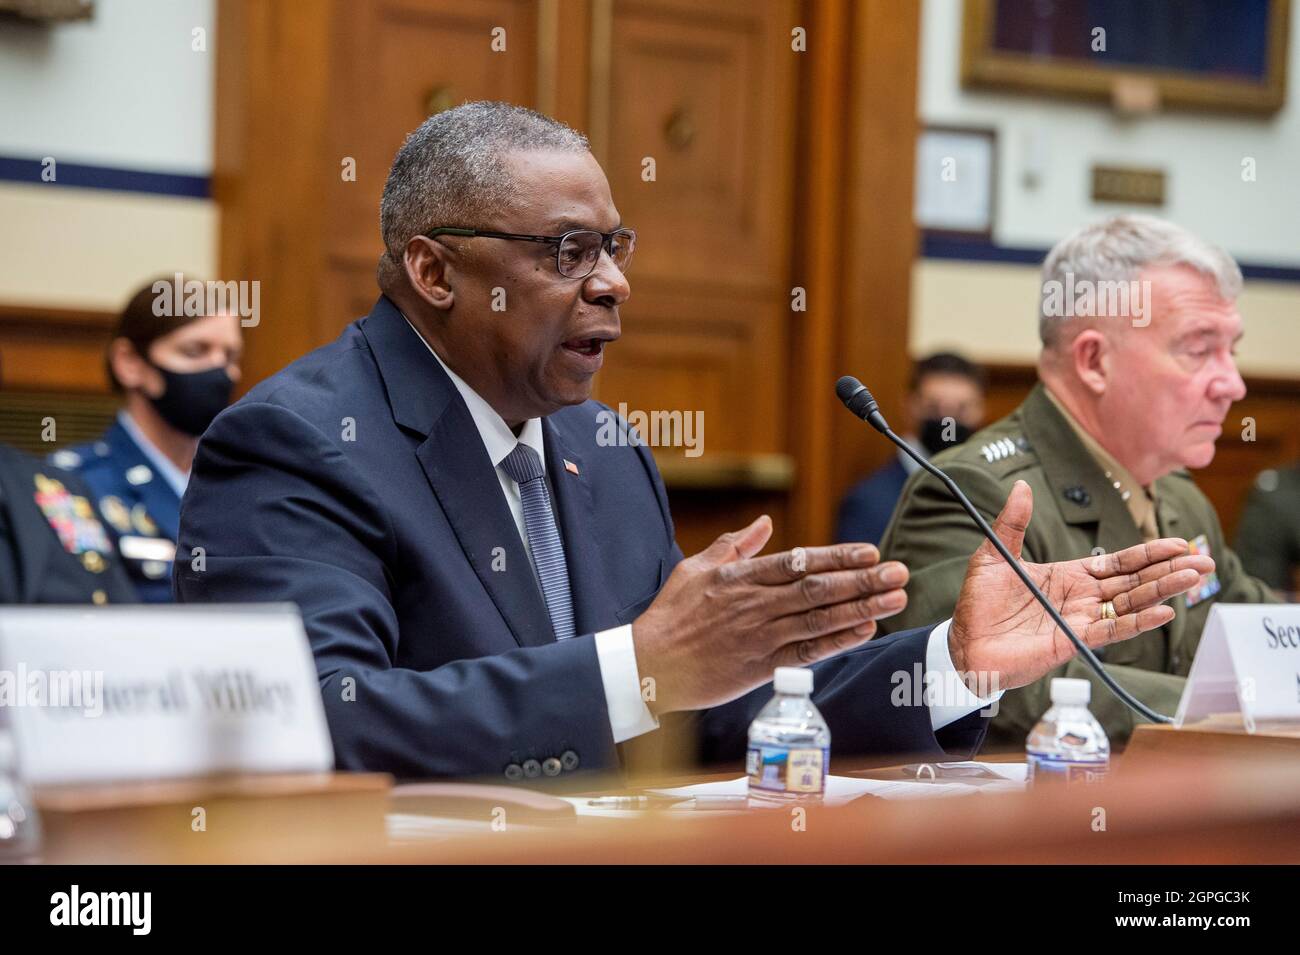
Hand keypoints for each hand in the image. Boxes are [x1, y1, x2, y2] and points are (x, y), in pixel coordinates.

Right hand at [631, 515, 909, 714]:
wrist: (650, 665)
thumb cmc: (671, 615)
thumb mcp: (696, 569)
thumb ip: (735, 546)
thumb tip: (764, 522)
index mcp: (741, 578)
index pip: (799, 562)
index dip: (838, 557)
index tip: (870, 552)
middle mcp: (755, 605)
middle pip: (818, 589)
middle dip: (862, 580)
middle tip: (898, 572)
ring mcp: (760, 636)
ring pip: (819, 619)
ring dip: (861, 607)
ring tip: (895, 598)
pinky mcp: (761, 666)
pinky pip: (807, 652)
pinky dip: (837, 641)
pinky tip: (865, 630)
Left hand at [949, 480, 1214, 690]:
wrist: (963, 642)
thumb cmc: (978, 603)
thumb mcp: (994, 554)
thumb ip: (1012, 523)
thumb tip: (1021, 487)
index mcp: (1069, 576)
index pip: (1119, 563)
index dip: (1148, 553)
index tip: (1179, 544)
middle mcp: (1081, 598)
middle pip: (1134, 582)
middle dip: (1168, 570)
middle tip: (1202, 560)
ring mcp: (1080, 620)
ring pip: (1130, 604)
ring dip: (1162, 591)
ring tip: (1194, 578)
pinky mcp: (1072, 641)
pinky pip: (1110, 630)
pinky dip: (1137, 622)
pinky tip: (1163, 612)